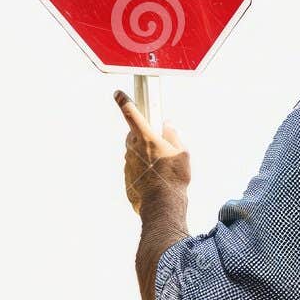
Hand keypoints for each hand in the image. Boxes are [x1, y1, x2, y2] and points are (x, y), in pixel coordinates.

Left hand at [115, 90, 189, 214]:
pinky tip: (155, 180)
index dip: (124, 102)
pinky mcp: (126, 178)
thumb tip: (167, 126)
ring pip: (134, 153)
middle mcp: (132, 149)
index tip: (118, 95)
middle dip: (144, 137)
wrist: (162, 205)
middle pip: (134, 136)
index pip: (131, 114)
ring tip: (161, 169)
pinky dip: (142, 172)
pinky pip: (134, 170)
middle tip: (158, 146)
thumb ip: (174, 136)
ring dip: (144, 156)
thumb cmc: (174, 178)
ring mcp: (127, 164)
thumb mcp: (182, 153)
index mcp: (146, 138)